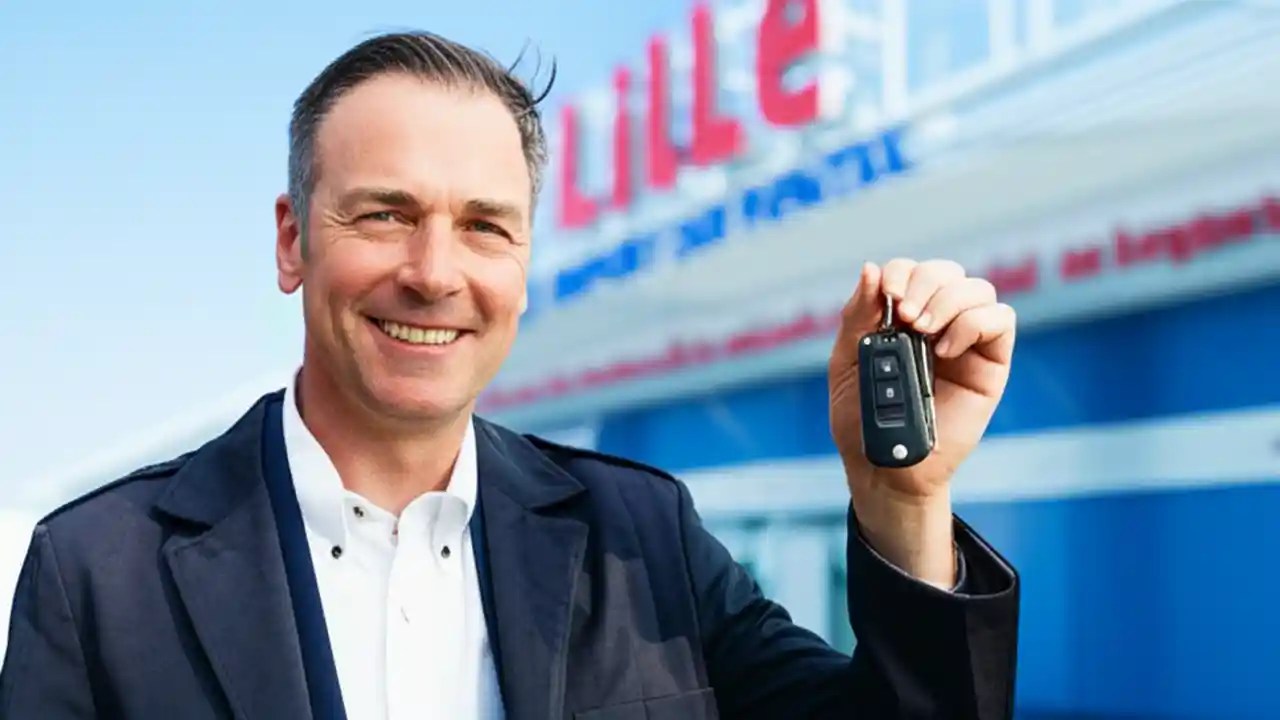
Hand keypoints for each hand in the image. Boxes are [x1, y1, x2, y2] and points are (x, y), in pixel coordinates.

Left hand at [827, 259, 1015, 582]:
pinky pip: (1000, 320)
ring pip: (977, 289)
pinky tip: (947, 349)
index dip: (902, 272)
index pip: (913, 271)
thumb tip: (871, 269)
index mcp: (902, 318)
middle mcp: (938, 323)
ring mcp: (967, 341)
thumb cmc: (862, 418)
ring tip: (924, 333)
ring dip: (948, 300)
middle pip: (947, 272)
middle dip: (924, 283)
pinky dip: (974, 322)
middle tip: (907, 317)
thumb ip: (858, 316)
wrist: (884, 465)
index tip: (888, 295)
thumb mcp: (848, 362)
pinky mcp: (991, 363)